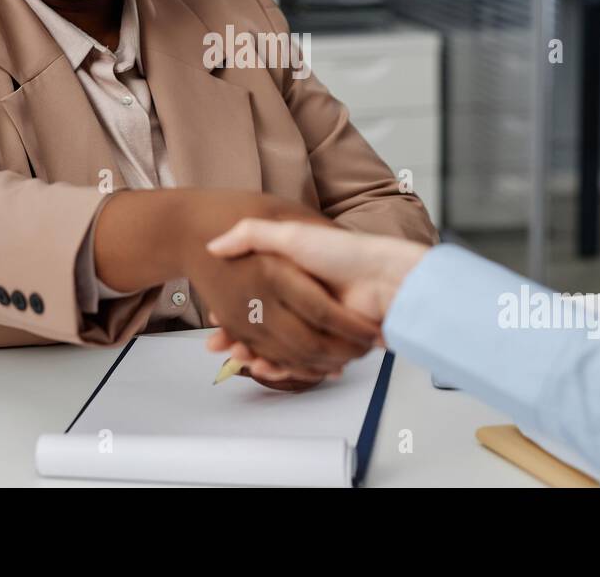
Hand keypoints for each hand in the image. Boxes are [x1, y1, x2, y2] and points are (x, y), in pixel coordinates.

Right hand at [203, 220, 427, 381]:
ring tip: (238, 356)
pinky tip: (263, 366)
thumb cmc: (341, 251)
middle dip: (238, 338)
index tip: (214, 319)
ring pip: (275, 347)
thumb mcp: (290, 233)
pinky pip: (298, 361)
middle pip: (260, 327)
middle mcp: (301, 302)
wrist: (386, 278)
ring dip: (255, 355)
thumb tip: (214, 244)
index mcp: (289, 277)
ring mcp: (315, 325)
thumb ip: (253, 236)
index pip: (252, 298)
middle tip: (218, 345)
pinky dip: (280, 366)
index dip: (230, 311)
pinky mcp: (329, 344)